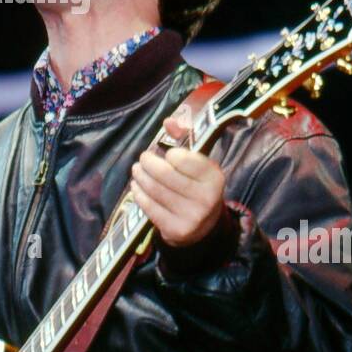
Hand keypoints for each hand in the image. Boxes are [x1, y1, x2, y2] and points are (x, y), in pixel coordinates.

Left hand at [130, 114, 224, 247]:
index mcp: (214, 178)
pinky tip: (137, 187)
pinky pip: (150, 208)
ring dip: (141, 177)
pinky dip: (139, 194)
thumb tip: (169, 122)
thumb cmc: (198, 185)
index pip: (184, 159)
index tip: (168, 154)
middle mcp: (206, 199)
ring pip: (155, 191)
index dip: (171, 154)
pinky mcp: (176, 230)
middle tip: (143, 159)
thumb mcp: (198, 162)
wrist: (204, 227)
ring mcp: (191, 217)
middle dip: (149, 163)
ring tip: (137, 170)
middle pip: (166, 175)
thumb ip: (185, 138)